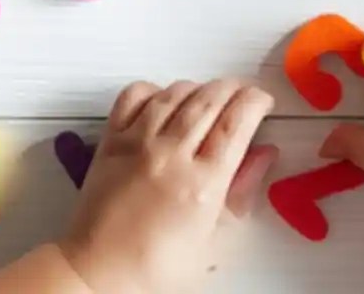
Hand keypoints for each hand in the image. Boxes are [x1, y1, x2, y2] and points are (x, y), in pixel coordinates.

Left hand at [58, 79, 277, 293]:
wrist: (100, 274)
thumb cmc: (157, 268)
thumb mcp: (215, 240)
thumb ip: (241, 192)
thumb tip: (263, 155)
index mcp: (203, 183)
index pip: (237, 122)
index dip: (255, 101)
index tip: (262, 101)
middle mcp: (171, 155)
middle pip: (210, 99)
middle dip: (234, 88)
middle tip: (243, 93)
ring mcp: (138, 144)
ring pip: (175, 93)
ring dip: (199, 87)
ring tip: (210, 97)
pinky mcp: (111, 142)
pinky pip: (133, 96)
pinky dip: (154, 90)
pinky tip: (164, 100)